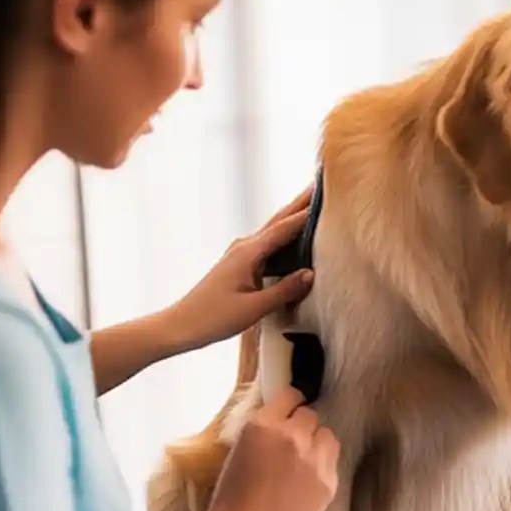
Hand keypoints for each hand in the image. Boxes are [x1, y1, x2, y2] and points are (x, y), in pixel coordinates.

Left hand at [164, 188, 315, 351]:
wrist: (182, 325)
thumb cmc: (214, 317)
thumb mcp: (254, 307)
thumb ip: (285, 290)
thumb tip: (310, 274)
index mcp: (247, 253)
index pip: (284, 228)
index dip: (307, 214)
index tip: (327, 198)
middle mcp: (244, 248)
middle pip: (278, 220)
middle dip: (299, 203)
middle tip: (319, 186)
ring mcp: (241, 254)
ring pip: (273, 230)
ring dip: (292, 217)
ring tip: (312, 205)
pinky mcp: (240, 264)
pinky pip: (268, 245)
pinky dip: (284, 236)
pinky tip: (293, 238)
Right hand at [205, 387, 339, 510]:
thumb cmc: (232, 497)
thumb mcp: (239, 449)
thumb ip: (265, 429)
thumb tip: (284, 416)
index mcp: (263, 425)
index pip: (290, 395)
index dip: (290, 404)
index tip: (290, 410)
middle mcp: (293, 437)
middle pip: (310, 415)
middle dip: (301, 427)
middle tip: (290, 446)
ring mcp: (315, 459)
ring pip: (327, 436)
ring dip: (317, 443)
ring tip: (302, 462)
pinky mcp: (329, 481)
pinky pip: (332, 462)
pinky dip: (322, 467)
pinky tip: (304, 483)